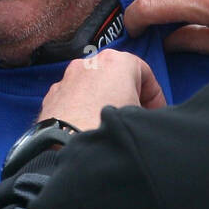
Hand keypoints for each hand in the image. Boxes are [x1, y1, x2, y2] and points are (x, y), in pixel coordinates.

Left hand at [39, 48, 165, 131]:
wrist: (69, 147)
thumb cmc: (108, 128)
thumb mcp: (143, 117)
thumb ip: (150, 111)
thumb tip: (145, 117)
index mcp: (116, 61)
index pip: (145, 74)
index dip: (155, 97)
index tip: (155, 112)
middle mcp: (88, 63)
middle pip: (117, 77)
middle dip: (127, 96)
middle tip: (134, 118)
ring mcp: (67, 78)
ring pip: (93, 86)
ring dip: (104, 101)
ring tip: (110, 124)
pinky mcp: (53, 95)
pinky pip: (74, 98)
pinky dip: (83, 108)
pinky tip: (88, 127)